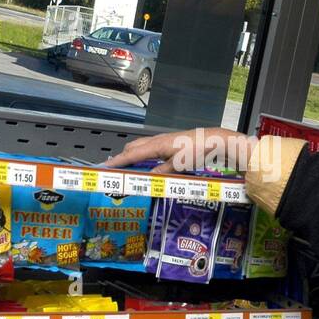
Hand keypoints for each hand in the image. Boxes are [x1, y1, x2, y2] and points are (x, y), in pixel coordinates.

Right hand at [101, 127, 256, 174]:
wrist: (212, 140)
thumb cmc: (197, 150)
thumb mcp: (178, 165)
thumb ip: (161, 172)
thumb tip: (147, 178)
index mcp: (156, 145)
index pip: (131, 154)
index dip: (117, 161)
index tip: (105, 167)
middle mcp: (156, 141)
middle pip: (132, 148)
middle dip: (122, 158)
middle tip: (114, 169)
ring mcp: (162, 140)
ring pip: (141, 147)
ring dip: (132, 156)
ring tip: (127, 167)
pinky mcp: (169, 143)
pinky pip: (149, 148)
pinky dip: (142, 155)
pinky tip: (147, 163)